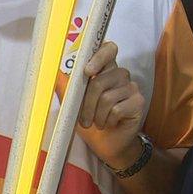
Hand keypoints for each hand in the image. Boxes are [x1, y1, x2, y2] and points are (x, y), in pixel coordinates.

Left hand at [75, 42, 146, 168]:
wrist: (106, 144)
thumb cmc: (90, 121)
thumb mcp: (72, 104)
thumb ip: (65, 86)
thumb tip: (54, 71)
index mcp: (105, 68)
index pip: (108, 49)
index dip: (99, 56)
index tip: (87, 71)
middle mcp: (120, 74)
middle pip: (100, 80)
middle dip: (87, 103)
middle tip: (84, 119)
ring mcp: (131, 87)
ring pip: (107, 97)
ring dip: (97, 115)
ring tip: (97, 123)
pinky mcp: (138, 101)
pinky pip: (116, 109)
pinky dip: (107, 120)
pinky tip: (110, 124)